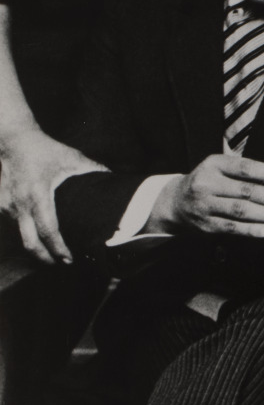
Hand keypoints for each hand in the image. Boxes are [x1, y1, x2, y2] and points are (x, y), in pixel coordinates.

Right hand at [0, 128, 103, 264]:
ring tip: (51, 253)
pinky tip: (37, 236)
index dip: (58, 248)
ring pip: (20, 237)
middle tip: (60, 263)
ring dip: (35, 247)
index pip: (47, 230)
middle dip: (45, 258)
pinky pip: (13, 226)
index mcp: (38, 195)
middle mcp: (20, 204)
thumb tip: (113, 180)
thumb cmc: (45, 150)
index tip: (69, 259)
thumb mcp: (71, 158)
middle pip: (29, 243)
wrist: (14, 141)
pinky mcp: (1, 205)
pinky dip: (26, 234)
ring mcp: (7, 206)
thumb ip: (93, 169)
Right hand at [149, 155, 263, 238]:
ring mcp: (205, 205)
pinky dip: (251, 229)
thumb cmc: (209, 181)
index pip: (244, 168)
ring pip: (241, 211)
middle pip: (246, 191)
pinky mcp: (205, 224)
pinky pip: (232, 227)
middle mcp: (207, 183)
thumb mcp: (223, 168)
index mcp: (214, 164)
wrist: (176, 202)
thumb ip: (250, 170)